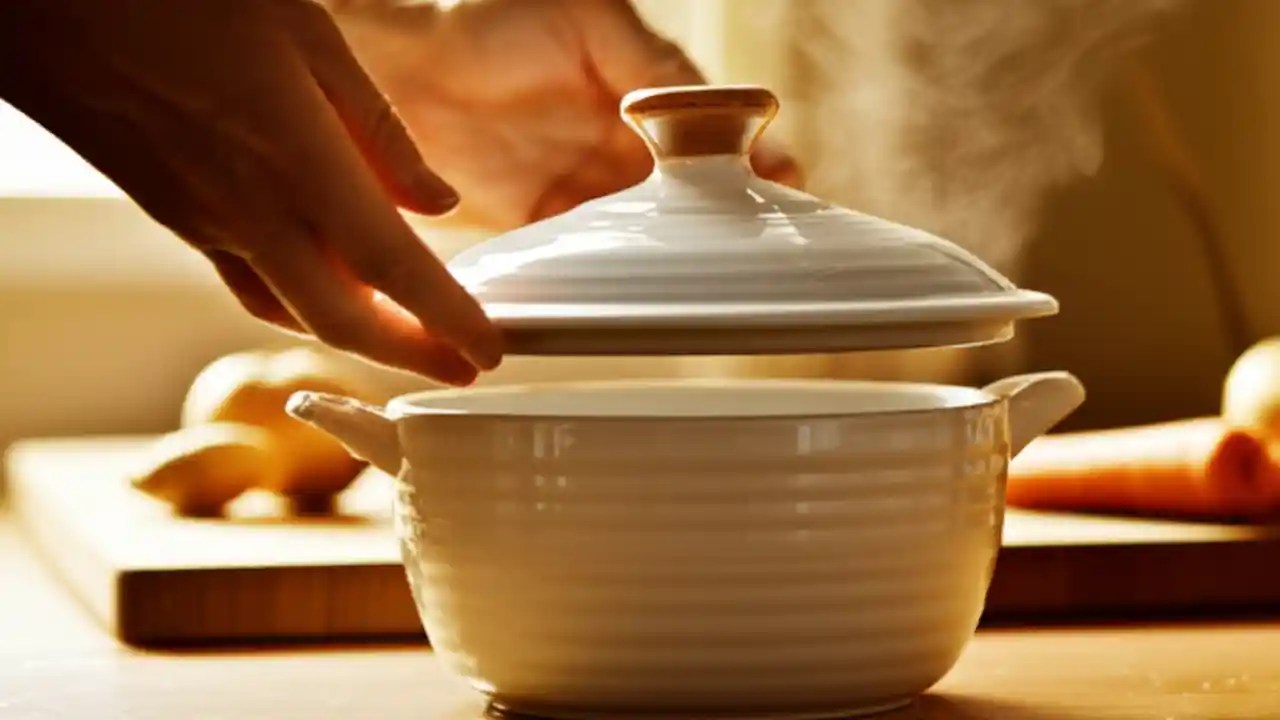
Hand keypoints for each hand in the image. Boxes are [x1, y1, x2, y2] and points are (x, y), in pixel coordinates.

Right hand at [0, 0, 499, 384]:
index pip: (391, 269)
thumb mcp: (305, 34)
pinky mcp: (174, 217)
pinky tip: (329, 289)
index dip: (447, 321)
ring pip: (293, 311)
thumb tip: (436, 201)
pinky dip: (303, 306)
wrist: (45, 2)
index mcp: (295, 160)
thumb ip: (376, 128)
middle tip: (464, 367)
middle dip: (411, 356)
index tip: (490, 351)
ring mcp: (204, 224)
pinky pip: (250, 284)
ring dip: (358, 338)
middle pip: (342, 320)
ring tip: (408, 340)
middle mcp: (248, 212)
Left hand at [331, 0, 803, 229]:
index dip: (753, 155)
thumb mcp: (589, 17)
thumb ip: (651, 59)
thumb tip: (712, 103)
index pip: (715, 127)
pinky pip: (593, 251)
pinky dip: (618, 267)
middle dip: (728, 214)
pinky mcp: (546, 217)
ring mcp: (588, 182)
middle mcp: (623, 141)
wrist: (404, 63)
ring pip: (653, 227)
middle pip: (694, 188)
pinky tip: (641, 281)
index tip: (781, 177)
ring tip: (713, 268)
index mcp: (645, 89)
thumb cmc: (495, 17)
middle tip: (758, 237)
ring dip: (680, 248)